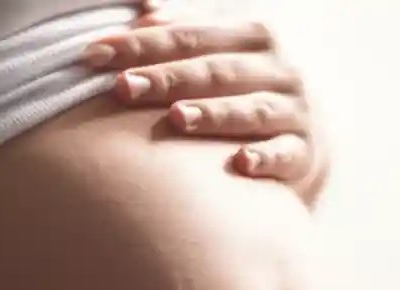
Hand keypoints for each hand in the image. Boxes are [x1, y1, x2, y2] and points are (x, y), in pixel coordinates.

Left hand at [80, 2, 329, 204]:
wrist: (304, 138)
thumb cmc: (247, 89)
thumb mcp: (223, 52)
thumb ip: (187, 27)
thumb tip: (143, 5)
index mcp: (255, 36)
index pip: (190, 35)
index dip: (143, 43)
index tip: (95, 54)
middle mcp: (279, 70)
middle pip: (216, 71)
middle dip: (167, 78)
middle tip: (121, 87)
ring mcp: (294, 111)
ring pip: (250, 110)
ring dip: (213, 114)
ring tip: (176, 118)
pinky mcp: (303, 153)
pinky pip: (283, 154)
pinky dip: (264, 158)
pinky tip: (240, 164)